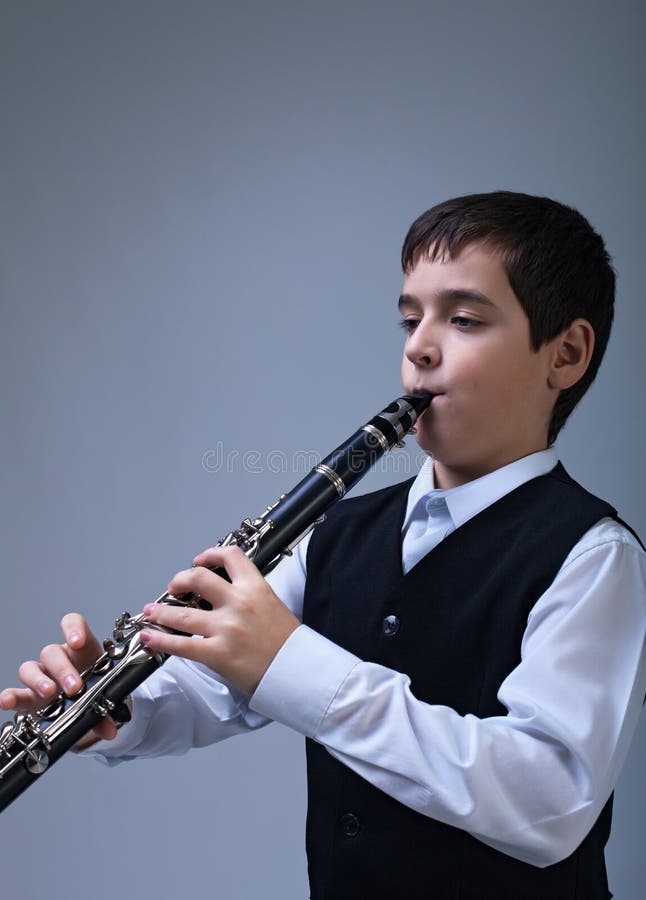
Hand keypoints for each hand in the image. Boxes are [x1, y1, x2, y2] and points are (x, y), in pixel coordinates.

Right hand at [0, 614, 118, 743]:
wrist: (89, 710)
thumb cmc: (98, 692)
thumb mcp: (106, 698)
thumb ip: (106, 712)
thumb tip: (110, 730)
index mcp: (82, 651)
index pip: (73, 624)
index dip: (73, 629)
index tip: (77, 642)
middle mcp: (59, 660)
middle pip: (51, 652)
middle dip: (63, 669)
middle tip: (75, 687)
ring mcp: (42, 677)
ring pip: (30, 668)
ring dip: (39, 681)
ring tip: (49, 693)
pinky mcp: (29, 698)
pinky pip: (16, 694)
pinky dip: (10, 697)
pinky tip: (6, 701)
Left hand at [139, 545, 299, 694]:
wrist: (298, 671)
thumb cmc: (288, 643)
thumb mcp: (273, 605)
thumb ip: (249, 595)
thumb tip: (224, 593)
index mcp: (256, 588)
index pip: (230, 556)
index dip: (209, 554)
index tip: (199, 561)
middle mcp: (239, 604)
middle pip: (198, 578)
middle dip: (179, 580)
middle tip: (174, 587)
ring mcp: (226, 629)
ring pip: (181, 614)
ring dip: (160, 611)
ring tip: (151, 611)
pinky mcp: (217, 654)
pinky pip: (180, 645)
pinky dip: (160, 639)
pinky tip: (150, 636)